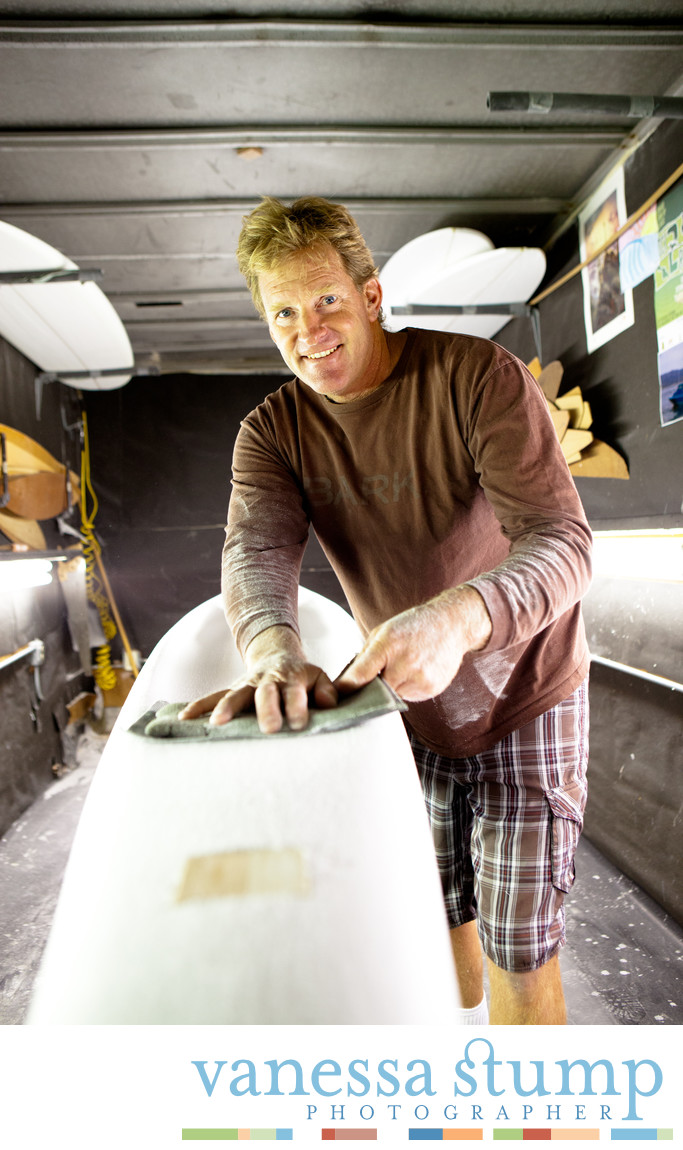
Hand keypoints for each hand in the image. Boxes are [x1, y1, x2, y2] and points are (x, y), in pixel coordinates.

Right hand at [179, 625, 337, 733]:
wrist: (277, 655)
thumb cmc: (301, 677)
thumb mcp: (319, 678)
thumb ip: (327, 691)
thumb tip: (329, 703)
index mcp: (292, 679)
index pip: (295, 693)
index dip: (298, 706)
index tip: (299, 723)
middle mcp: (267, 681)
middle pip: (265, 694)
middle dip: (266, 710)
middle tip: (268, 728)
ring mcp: (247, 685)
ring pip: (236, 695)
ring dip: (226, 708)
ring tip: (216, 724)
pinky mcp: (232, 690)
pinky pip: (213, 697)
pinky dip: (198, 707)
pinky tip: (183, 718)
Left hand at [334, 587, 491, 701]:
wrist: (451, 625)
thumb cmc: (412, 626)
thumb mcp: (384, 631)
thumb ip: (365, 656)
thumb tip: (346, 682)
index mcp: (388, 644)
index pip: (360, 675)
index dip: (346, 687)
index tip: (339, 694)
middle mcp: (405, 663)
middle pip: (375, 691)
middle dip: (370, 688)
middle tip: (371, 680)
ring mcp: (420, 678)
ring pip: (392, 696)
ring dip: (390, 688)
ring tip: (401, 668)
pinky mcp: (431, 689)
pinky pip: (409, 697)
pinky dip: (406, 688)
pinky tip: (414, 671)